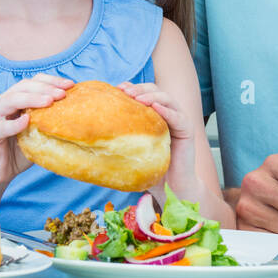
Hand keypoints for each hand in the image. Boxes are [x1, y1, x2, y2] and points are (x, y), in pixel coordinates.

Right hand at [0, 74, 73, 188]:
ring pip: (11, 100)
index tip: (70, 85)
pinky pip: (2, 126)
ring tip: (49, 101)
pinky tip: (27, 121)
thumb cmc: (19, 152)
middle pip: (23, 86)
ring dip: (32, 99)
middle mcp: (2, 103)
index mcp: (14, 99)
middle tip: (62, 94)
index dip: (51, 80)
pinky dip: (14, 123)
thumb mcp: (37, 134)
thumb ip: (48, 122)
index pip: (33, 82)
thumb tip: (77, 115)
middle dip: (45, 88)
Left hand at [117, 81, 194, 195]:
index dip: (132, 87)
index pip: (144, 93)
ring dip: (151, 96)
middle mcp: (168, 113)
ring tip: (138, 98)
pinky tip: (155, 108)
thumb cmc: (151, 170)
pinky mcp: (187, 131)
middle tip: (125, 92)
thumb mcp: (133, 150)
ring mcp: (179, 121)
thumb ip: (121, 139)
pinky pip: (178, 117)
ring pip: (167, 99)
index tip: (117, 89)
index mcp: (154, 114)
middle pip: (155, 90)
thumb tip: (90, 134)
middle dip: (140, 88)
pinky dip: (167, 111)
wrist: (172, 189)